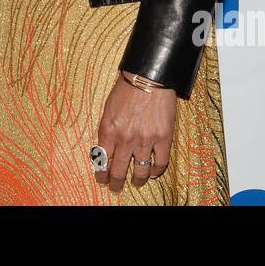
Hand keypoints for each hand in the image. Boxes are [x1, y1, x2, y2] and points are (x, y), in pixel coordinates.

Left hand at [94, 72, 175, 193]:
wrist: (149, 76)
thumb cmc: (127, 88)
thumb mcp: (108, 108)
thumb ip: (107, 130)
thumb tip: (106, 148)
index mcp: (108, 130)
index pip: (102, 161)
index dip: (101, 174)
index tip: (102, 180)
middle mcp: (125, 138)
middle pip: (118, 171)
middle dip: (115, 183)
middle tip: (115, 188)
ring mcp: (145, 140)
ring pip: (140, 171)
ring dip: (137, 180)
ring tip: (136, 182)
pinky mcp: (163, 138)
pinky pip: (160, 163)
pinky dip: (157, 171)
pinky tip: (154, 172)